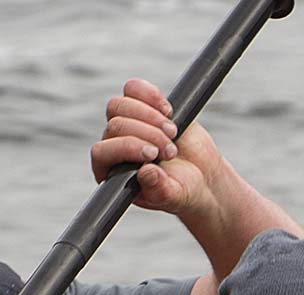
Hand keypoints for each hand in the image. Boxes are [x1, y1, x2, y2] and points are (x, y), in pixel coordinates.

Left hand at [91, 78, 221, 220]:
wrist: (201, 175)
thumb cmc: (183, 191)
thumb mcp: (174, 195)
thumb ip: (159, 188)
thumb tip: (145, 172)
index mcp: (110, 171)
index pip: (102, 151)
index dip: (127, 147)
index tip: (153, 154)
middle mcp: (113, 145)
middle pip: (115, 125)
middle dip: (147, 134)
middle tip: (171, 151)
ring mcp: (126, 124)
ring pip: (119, 105)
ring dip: (150, 116)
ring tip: (173, 132)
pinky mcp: (142, 106)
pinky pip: (133, 89)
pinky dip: (150, 94)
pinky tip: (167, 109)